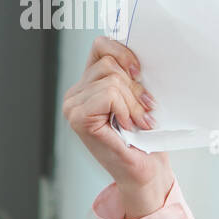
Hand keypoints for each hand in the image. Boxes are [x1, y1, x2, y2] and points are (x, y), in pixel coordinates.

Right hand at [62, 36, 172, 216]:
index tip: (140, 73)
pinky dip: (126, 108)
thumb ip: (130, 77)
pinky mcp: (78, 118)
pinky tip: (130, 126)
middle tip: (144, 110)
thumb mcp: (138, 99)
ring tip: (139, 121)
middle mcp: (75, 94)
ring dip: (133, 102)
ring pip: (111, 78)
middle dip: (134, 86)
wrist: (144, 173)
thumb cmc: (144, 139)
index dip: (124, 53)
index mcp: (88, 85)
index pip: (101, 45)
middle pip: (109, 62)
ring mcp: (73, 106)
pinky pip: (108, 93)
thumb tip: (140, 54)